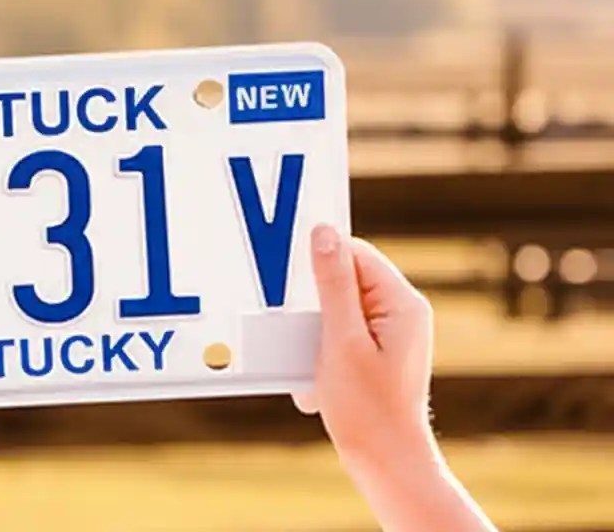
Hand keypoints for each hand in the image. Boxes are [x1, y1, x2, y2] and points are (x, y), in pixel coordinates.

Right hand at [294, 225, 494, 530]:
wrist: (385, 461)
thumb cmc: (366, 408)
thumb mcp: (341, 340)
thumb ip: (332, 283)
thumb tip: (323, 233)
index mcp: (403, 303)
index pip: (356, 253)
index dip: (321, 263)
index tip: (292, 285)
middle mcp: (403, 312)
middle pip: (347, 279)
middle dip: (317, 303)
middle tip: (307, 332)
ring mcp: (393, 332)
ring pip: (340, 306)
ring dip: (318, 329)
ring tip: (318, 362)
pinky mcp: (379, 350)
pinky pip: (343, 330)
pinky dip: (324, 347)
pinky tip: (321, 375)